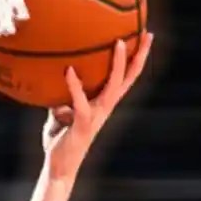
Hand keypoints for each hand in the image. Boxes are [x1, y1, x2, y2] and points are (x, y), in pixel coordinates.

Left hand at [42, 32, 153, 178]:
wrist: (59, 167)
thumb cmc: (61, 139)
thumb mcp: (60, 112)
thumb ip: (61, 95)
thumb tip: (52, 75)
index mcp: (103, 104)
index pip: (124, 78)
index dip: (135, 59)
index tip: (144, 37)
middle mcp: (105, 108)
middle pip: (128, 78)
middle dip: (139, 56)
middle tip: (147, 34)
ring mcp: (96, 115)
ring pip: (113, 86)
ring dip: (117, 64)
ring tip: (118, 42)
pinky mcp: (82, 124)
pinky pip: (80, 101)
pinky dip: (74, 85)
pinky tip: (69, 70)